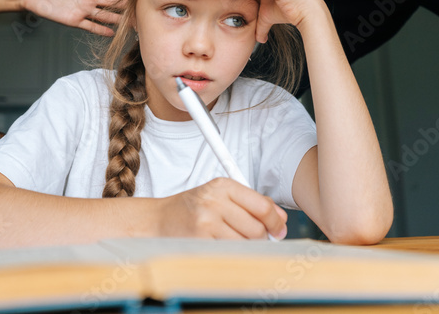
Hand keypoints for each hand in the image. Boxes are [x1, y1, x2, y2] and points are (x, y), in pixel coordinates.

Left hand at [23, 0, 125, 35]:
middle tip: (141, 9)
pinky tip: (112, 34)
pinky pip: (91, 26)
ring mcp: (82, 9)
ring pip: (105, 15)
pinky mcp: (73, 20)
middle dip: (126, 5)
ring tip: (132, 24)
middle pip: (113, 2)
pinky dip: (101, 30)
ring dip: (118, 19)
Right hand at [158, 178, 287, 239]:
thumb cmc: (192, 209)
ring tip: (234, 241)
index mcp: (222, 185)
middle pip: (257, 227)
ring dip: (246, 247)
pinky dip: (232, 253)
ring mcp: (207, 221)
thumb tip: (280, 219)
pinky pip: (231, 252)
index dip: (275, 221)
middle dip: (261, 237)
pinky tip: (222, 246)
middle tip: (255, 239)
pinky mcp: (200, 240)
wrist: (158, 220)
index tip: (279, 229)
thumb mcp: (219, 196)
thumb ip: (250, 203)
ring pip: (246, 242)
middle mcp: (214, 200)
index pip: (262, 205)